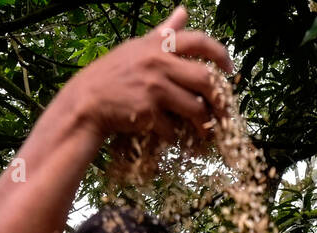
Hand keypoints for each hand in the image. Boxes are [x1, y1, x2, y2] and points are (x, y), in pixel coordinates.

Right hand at [62, 5, 234, 146]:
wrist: (86, 102)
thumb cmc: (113, 74)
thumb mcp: (138, 47)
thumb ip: (164, 32)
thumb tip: (184, 11)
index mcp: (159, 45)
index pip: (199, 41)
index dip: (220, 54)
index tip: (230, 69)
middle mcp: (159, 63)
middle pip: (206, 79)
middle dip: (220, 100)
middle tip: (224, 112)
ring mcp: (154, 88)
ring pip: (195, 108)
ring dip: (203, 123)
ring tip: (205, 131)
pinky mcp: (148, 112)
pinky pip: (173, 128)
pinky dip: (175, 136)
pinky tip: (172, 137)